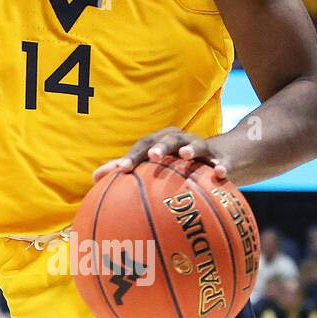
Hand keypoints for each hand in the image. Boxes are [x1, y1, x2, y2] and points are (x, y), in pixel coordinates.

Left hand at [92, 128, 230, 182]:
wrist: (220, 157)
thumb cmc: (178, 163)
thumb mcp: (155, 164)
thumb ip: (127, 170)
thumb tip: (94, 178)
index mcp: (161, 142)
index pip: (143, 146)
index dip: (132, 156)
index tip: (121, 170)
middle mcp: (180, 140)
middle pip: (168, 140)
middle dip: (160, 147)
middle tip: (152, 156)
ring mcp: (201, 147)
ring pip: (195, 145)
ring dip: (190, 149)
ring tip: (186, 155)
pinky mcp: (221, 158)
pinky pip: (222, 162)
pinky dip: (221, 166)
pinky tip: (221, 174)